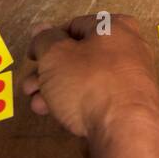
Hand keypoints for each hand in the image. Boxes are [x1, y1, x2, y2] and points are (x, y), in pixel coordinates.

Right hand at [21, 14, 158, 142]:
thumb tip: (42, 29)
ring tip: (36, 104)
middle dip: (48, 71)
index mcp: (115, 27)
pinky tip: (55, 115)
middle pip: (78, 56)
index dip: (49, 40)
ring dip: (55, 90)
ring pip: (85, 79)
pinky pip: (97, 97)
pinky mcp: (128, 105)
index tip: (32, 56)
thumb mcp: (56, 55)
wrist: (126, 131)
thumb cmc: (89, 82)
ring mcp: (130, 79)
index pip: (75, 26)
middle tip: (28, 86)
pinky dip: (75, 102)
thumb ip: (44, 40)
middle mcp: (128, 49)